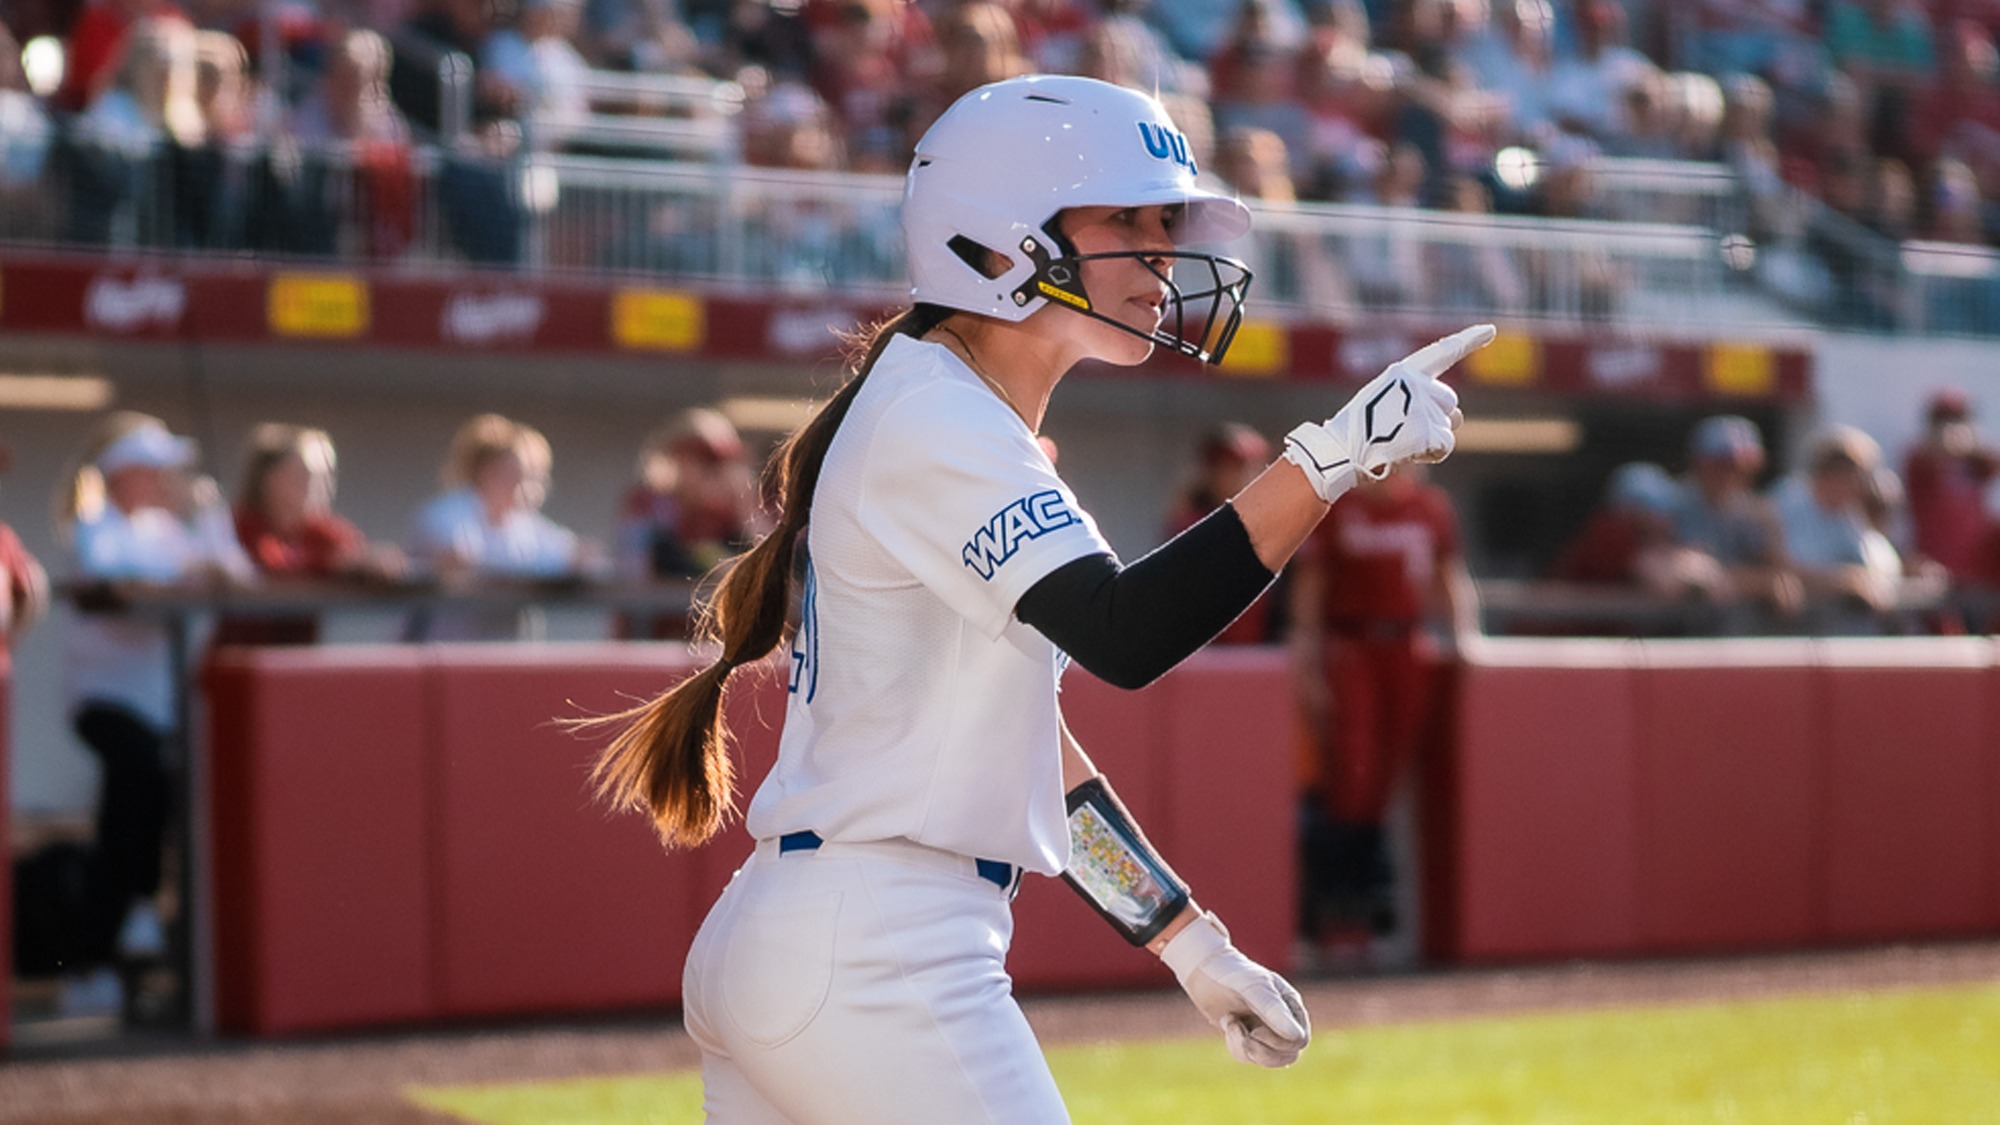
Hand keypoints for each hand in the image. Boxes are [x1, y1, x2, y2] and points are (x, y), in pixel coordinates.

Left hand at [1160, 911, 1309, 1067]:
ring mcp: (1266, 1030)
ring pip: (1268, 1060)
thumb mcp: (1253, 989)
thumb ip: (1274, 1011)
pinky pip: (1249, 1057)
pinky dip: (1236, 1047)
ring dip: (1246, 1049)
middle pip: (1288, 1055)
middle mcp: (1283, 1020)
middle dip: (1262, 1051)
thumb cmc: (1233, 974)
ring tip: (1231, 1024)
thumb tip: (1298, 1037)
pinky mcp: (1249, 1038)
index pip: (1299, 1040)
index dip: (1278, 1043)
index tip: (1255, 1031)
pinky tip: (1226, 1023)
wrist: (1203, 971)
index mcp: (1291, 1006)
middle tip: (1242, 1034)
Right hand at [1283, 325, 1492, 502]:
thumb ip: (1421, 401)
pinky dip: (1431, 454)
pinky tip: (1406, 454)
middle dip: (1435, 418)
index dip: (1469, 340)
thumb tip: (1460, 417)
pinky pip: (1444, 446)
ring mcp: (1423, 407)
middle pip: (1449, 402)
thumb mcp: (1386, 403)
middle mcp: (1416, 384)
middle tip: (1401, 431)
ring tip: (1398, 442)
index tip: (1491, 330)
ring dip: (1431, 439)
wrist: (1340, 452)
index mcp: (1402, 372)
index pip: (1443, 352)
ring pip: (1449, 425)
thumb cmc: (1360, 431)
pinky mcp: (1427, 431)